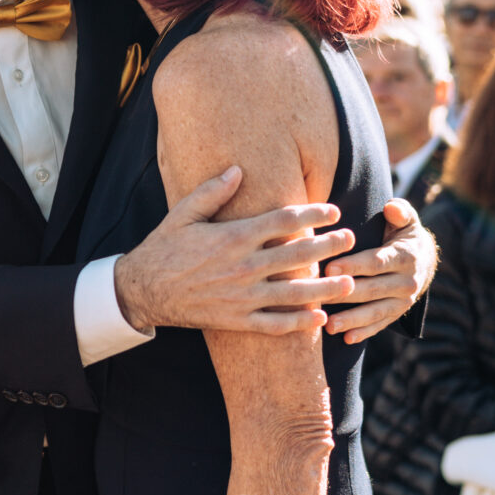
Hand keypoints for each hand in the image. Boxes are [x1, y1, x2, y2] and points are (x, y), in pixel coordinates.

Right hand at [114, 166, 357, 334]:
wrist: (143, 291)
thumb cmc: (164, 247)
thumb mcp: (183, 214)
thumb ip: (212, 191)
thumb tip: (238, 169)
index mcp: (233, 237)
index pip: (283, 221)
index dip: (312, 215)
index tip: (333, 210)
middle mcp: (243, 266)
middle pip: (296, 255)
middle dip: (328, 246)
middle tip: (351, 239)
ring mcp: (241, 297)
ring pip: (293, 293)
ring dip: (325, 288)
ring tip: (350, 282)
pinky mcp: (236, 320)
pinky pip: (274, 325)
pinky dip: (298, 323)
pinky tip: (319, 318)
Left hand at [322, 199, 437, 342]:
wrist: (424, 260)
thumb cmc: (403, 234)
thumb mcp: (406, 219)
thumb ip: (400, 211)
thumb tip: (391, 208)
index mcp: (405, 256)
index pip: (376, 262)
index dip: (354, 265)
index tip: (330, 267)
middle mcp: (407, 281)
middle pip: (373, 290)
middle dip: (347, 294)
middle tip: (321, 296)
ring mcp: (403, 301)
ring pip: (376, 312)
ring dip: (352, 320)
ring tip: (330, 326)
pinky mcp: (397, 314)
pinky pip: (380, 325)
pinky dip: (364, 332)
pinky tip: (347, 339)